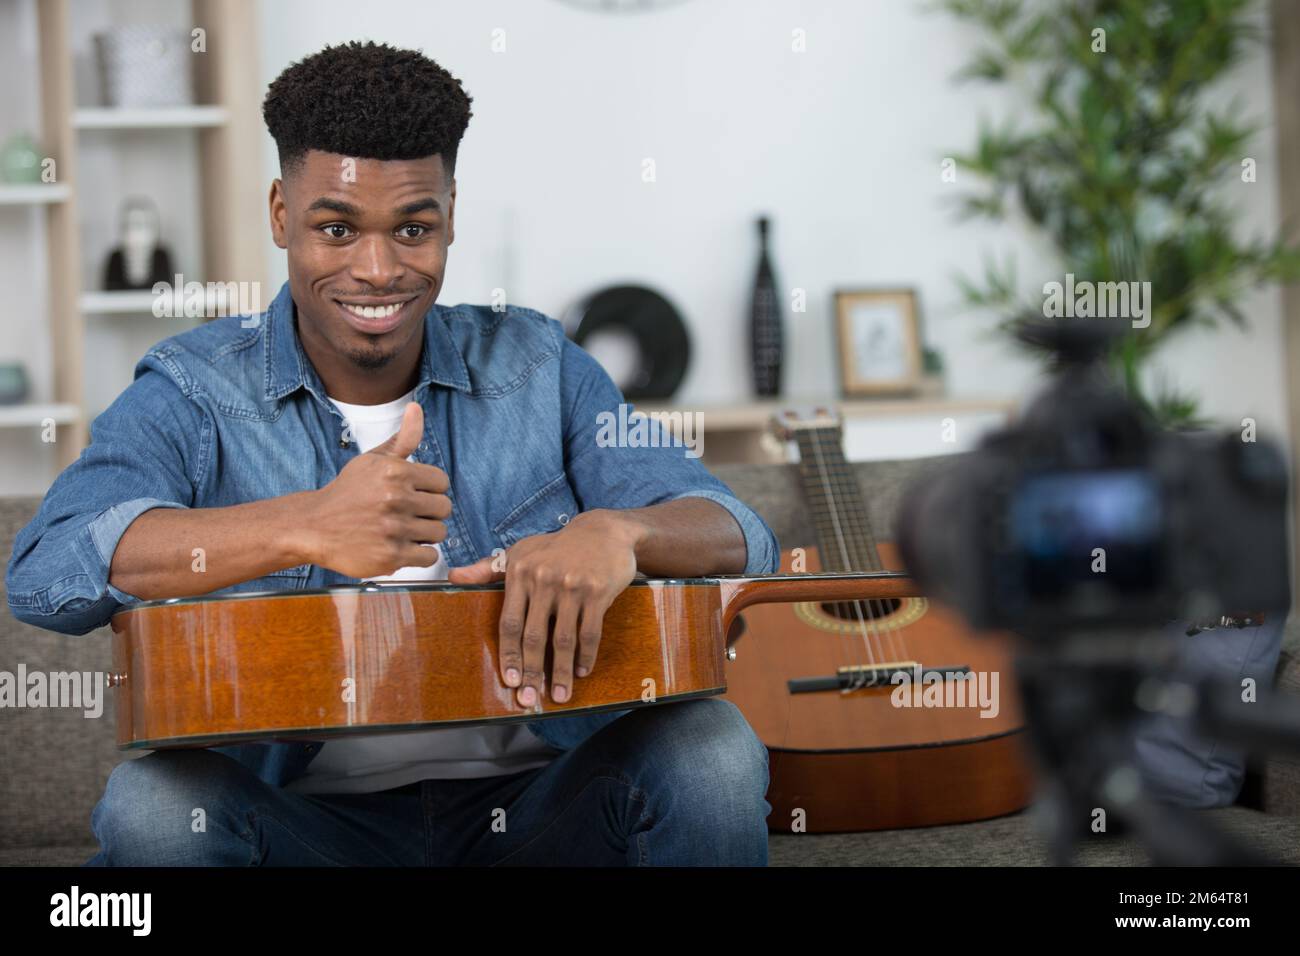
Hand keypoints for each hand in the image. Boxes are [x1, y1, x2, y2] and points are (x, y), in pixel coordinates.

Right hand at [302, 402, 451, 577]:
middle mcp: (395, 499)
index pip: (441, 482)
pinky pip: (429, 556)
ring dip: (424, 534)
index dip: (430, 490)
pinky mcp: (391, 556)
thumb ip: (402, 439)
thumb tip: (416, 408)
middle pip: (443, 508)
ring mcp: (393, 529)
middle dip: (428, 512)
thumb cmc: (348, 493)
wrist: (313, 526)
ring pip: (439, 533)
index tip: (414, 495)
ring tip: (402, 530)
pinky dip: (419, 554)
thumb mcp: (372, 461)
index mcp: (395, 472)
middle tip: (407, 514)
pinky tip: (401, 546)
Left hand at [448, 510, 644, 705]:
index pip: (509, 622)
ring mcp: (572, 586)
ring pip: (563, 639)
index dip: (509, 655)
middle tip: (530, 699)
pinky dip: (586, 655)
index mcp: (520, 573)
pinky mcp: (597, 591)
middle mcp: (543, 580)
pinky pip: (590, 632)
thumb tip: (452, 577)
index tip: (510, 681)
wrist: (602, 531)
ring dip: (562, 672)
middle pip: (534, 636)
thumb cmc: (556, 547)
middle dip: (532, 672)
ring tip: (561, 695)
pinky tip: (582, 671)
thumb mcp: (520, 552)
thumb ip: (487, 569)